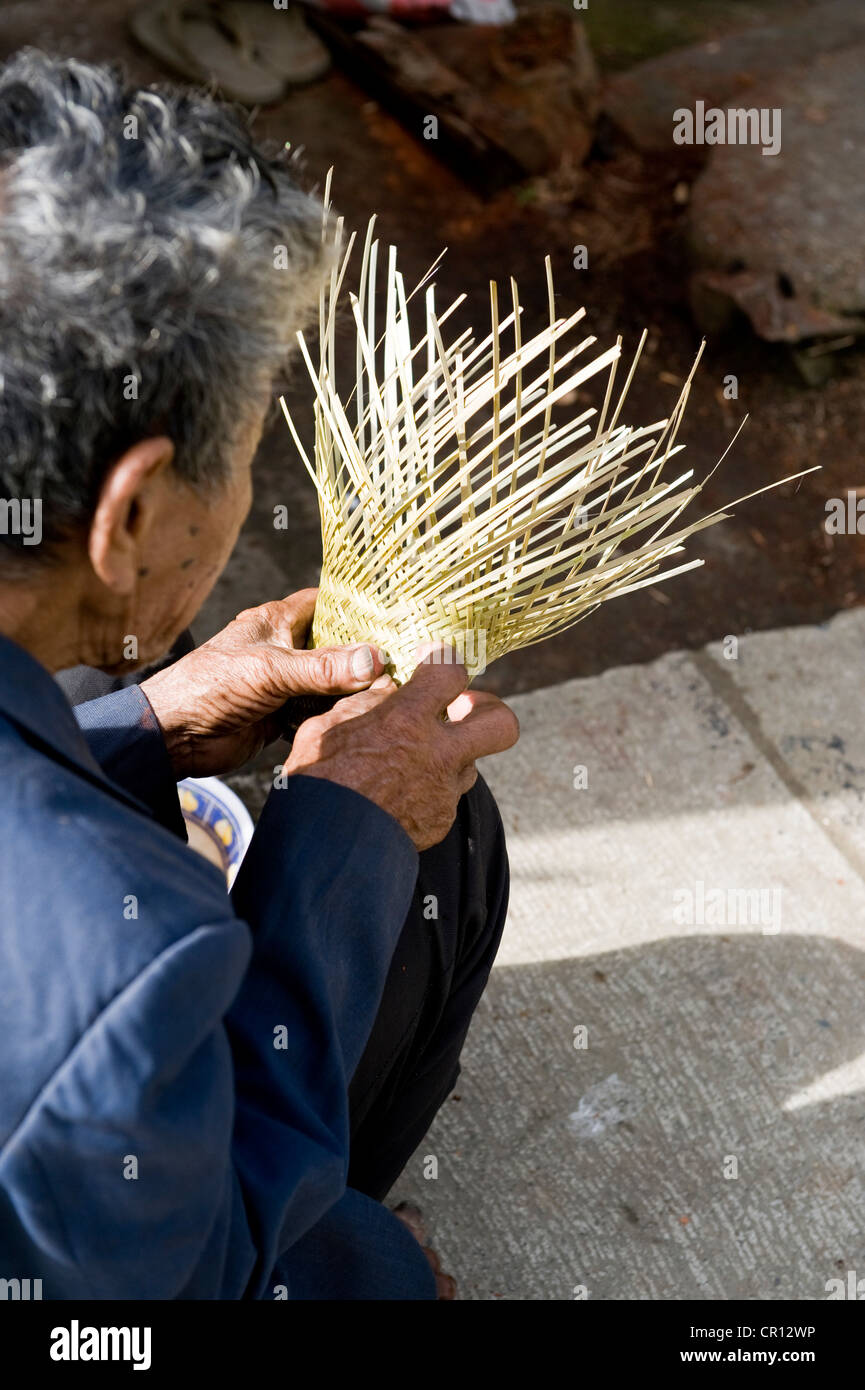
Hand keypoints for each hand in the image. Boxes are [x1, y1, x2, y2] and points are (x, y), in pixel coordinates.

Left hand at [141, 589, 385, 778]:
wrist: (174, 735)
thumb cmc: (210, 687)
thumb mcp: (270, 671)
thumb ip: (322, 669)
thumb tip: (375, 660)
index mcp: (277, 621)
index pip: (325, 602)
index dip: (357, 604)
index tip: (396, 611)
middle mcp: (284, 648)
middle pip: (335, 644)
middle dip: (366, 652)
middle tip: (407, 658)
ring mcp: (285, 683)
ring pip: (332, 681)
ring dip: (355, 688)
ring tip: (397, 690)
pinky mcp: (283, 714)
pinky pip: (320, 711)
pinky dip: (338, 715)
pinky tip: (366, 719)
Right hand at [284, 647, 519, 849]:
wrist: (323, 849)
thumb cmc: (317, 783)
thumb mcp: (328, 728)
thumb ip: (364, 703)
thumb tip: (386, 687)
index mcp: (408, 721)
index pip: (451, 672)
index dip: (445, 661)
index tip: (432, 663)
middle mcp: (438, 755)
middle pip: (502, 723)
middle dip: (488, 709)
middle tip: (461, 708)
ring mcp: (444, 792)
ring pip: (469, 764)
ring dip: (449, 756)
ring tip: (409, 760)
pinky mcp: (439, 822)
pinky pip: (445, 797)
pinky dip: (427, 791)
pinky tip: (396, 796)